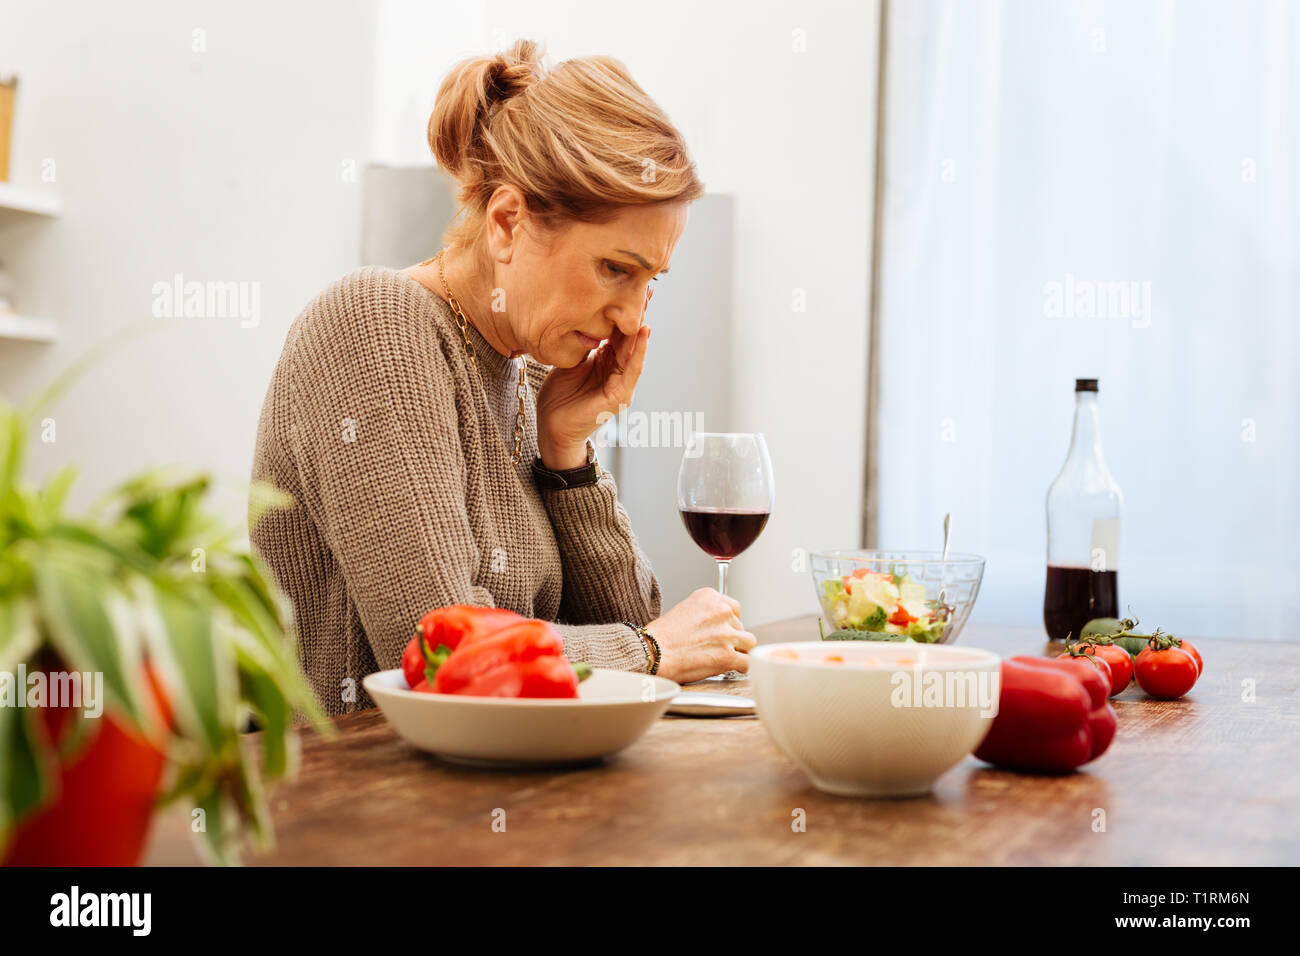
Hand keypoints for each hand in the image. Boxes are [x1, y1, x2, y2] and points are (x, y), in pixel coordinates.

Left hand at [536, 288, 653, 467]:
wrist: (552, 430)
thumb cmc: (559, 399)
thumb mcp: (570, 362)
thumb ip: (582, 344)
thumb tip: (585, 317)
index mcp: (607, 363)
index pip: (619, 333)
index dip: (623, 312)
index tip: (629, 287)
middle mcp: (618, 373)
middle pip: (631, 338)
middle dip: (637, 313)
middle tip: (646, 287)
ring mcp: (622, 385)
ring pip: (634, 351)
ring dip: (641, 326)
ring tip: (646, 303)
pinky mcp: (619, 397)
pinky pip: (631, 369)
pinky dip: (638, 350)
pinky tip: (642, 331)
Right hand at [645, 587, 756, 682]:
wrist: (652, 653)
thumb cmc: (661, 637)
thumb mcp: (685, 609)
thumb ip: (707, 614)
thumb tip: (722, 626)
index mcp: (710, 597)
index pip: (734, 609)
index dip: (729, 624)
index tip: (721, 631)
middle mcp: (721, 611)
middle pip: (741, 626)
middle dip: (732, 638)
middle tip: (715, 647)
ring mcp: (726, 634)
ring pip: (748, 643)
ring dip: (738, 651)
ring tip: (721, 657)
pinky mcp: (727, 655)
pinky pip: (747, 662)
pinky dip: (741, 667)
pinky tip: (731, 668)